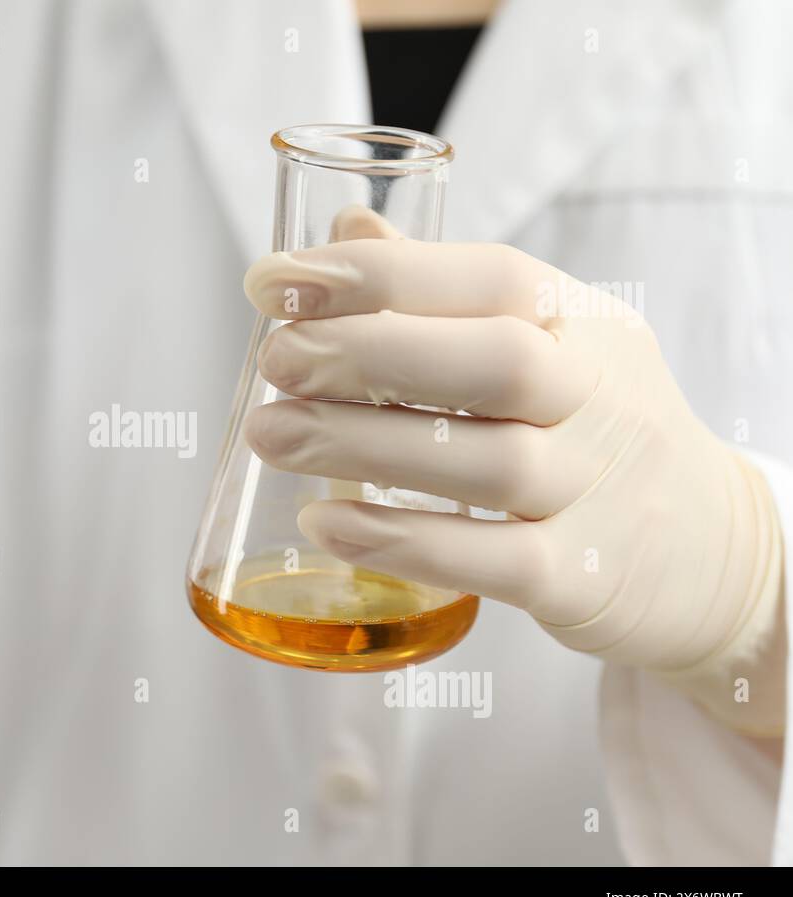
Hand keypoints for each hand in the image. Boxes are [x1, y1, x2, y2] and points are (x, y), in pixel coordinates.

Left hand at [241, 217, 783, 731]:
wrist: (714, 553)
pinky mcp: (581, 580)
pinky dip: (402, 541)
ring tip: (270, 435)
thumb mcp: (552, 345)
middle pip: (495, 363)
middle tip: (274, 358)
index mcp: (586, 325)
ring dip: (362, 446)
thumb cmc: (596, 431)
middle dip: (369, 353)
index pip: (493, 279)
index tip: (274, 280)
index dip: (380, 274)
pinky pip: (491, 561)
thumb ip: (444, 294)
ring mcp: (596, 492)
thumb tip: (345, 229)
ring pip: (485, 462)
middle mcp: (600, 400)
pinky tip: (324, 524)